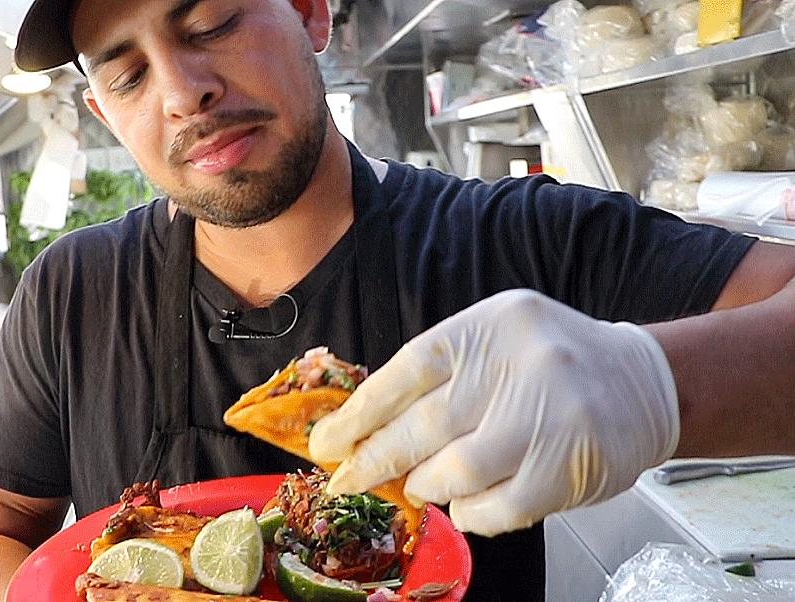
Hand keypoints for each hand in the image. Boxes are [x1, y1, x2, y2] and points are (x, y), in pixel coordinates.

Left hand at [308, 289, 678, 535]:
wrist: (645, 382)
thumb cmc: (550, 365)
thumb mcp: (492, 342)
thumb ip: (439, 379)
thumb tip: (365, 431)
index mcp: (488, 328)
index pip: (406, 370)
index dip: (359, 413)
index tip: (326, 443)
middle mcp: (519, 365)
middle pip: (425, 424)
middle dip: (376, 459)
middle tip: (349, 478)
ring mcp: (550, 415)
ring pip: (458, 471)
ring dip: (427, 486)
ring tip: (422, 486)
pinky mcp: (572, 465)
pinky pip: (501, 506)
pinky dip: (472, 514)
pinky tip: (466, 506)